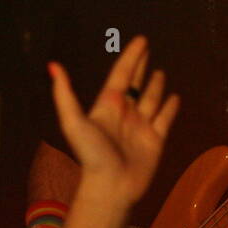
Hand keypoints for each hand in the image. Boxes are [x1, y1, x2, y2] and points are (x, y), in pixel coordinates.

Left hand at [48, 35, 177, 208]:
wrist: (111, 187)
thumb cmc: (92, 155)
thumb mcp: (74, 122)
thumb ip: (65, 94)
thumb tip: (53, 65)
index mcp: (108, 106)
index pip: (122, 74)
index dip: (132, 57)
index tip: (141, 40)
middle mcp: (125, 113)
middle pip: (136, 83)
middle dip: (141, 65)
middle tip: (147, 48)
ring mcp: (141, 126)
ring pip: (151, 99)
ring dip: (155, 85)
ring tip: (160, 72)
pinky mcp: (156, 140)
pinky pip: (165, 119)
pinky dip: (170, 107)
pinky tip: (174, 98)